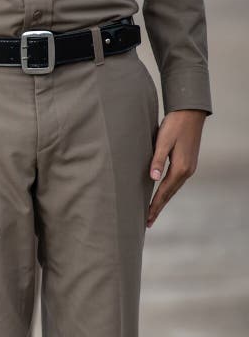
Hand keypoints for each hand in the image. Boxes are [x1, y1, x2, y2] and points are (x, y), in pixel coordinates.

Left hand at [147, 109, 205, 226]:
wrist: (190, 114)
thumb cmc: (173, 126)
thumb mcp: (163, 142)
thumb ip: (157, 160)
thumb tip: (153, 179)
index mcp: (180, 168)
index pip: (164, 192)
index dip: (154, 206)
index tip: (146, 219)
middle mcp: (187, 171)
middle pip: (169, 195)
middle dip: (158, 208)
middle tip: (147, 223)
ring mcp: (189, 168)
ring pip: (173, 189)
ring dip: (163, 201)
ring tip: (153, 212)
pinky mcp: (187, 163)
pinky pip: (175, 182)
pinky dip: (167, 191)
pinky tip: (162, 194)